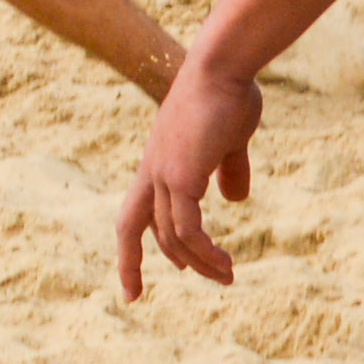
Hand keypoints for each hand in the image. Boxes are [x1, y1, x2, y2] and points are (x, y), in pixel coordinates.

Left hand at [119, 55, 263, 297]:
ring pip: (172, 236)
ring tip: (227, 276)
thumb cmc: (229, 93)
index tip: (130, 279)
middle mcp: (153, 171)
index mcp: (158, 162)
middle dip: (131, 263)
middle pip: (133, 227)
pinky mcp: (182, 177)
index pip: (134, 211)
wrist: (223, 66)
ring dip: (199, 262)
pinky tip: (225, 263)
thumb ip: (227, 169)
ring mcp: (164, 174)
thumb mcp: (229, 140)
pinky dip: (205, 252)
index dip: (130, 245)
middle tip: (133, 296)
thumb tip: (234, 199)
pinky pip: (188, 230)